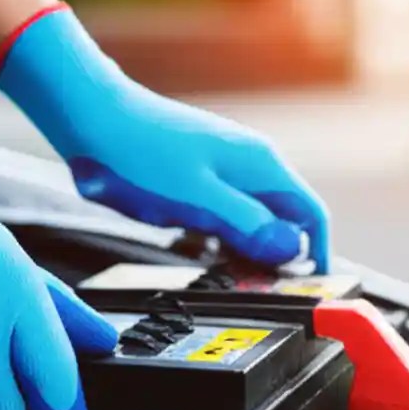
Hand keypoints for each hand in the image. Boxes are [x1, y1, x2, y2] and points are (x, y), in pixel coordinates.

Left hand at [0, 5, 330, 271]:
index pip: (310, 215)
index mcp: (259, 165)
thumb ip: (247, 224)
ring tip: (232, 278)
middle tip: (262, 290)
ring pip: (252, 221)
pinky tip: (202, 253)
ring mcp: (221, 171)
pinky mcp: (196, 180)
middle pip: (284, 221)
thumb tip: (291, 249)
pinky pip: (223, 217)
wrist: (92, 119)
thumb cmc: (141, 152)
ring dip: (247, 252)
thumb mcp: (198, 198)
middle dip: (278, 258)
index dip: (316, 254)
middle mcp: (248, 166)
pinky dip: (221, 240)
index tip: (312, 290)